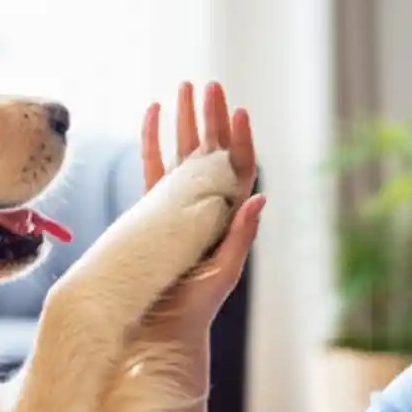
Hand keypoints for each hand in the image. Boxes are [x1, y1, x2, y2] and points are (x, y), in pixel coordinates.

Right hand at [139, 82, 265, 338]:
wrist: (162, 326)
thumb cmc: (197, 305)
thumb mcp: (224, 270)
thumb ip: (240, 234)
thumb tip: (260, 196)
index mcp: (228, 218)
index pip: (239, 169)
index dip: (240, 140)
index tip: (238, 111)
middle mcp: (206, 207)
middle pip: (211, 153)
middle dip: (210, 118)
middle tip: (209, 84)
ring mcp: (179, 207)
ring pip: (183, 154)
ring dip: (183, 121)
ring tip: (182, 87)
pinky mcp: (153, 212)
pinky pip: (154, 168)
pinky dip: (153, 140)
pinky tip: (151, 115)